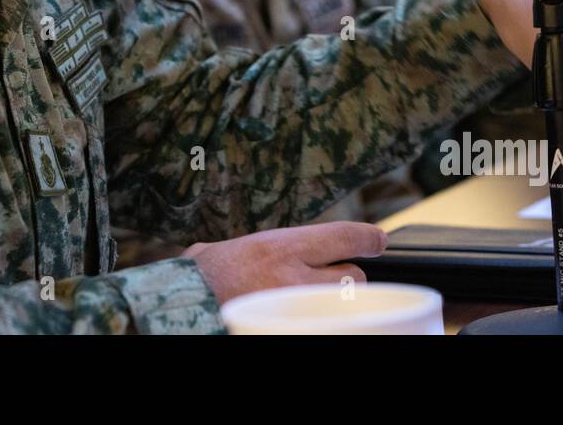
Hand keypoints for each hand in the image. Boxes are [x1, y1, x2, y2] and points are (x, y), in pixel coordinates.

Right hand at [183, 221, 386, 304]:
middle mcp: (295, 277)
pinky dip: (319, 320)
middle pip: (353, 276)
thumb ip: (271, 245)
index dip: (367, 238)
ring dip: (335, 300)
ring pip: (342, 303)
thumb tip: (293, 249)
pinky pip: (324, 324)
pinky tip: (310, 318)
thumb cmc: (202, 275)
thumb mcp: (235, 247)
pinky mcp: (291, 327)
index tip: (379, 240)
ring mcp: (296, 309)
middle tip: (330, 279)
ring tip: (315, 300)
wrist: (183, 303)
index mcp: (281, 247)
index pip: (344, 236)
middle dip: (347, 277)